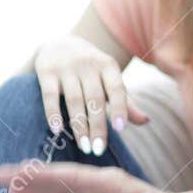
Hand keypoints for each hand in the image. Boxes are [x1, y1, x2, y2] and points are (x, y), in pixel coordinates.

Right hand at [0, 161, 192, 192]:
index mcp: (116, 185)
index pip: (84, 179)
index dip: (60, 177)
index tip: (36, 174)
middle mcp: (97, 185)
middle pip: (62, 179)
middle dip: (34, 176)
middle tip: (3, 172)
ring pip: (53, 189)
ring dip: (28, 184)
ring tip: (0, 177)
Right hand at [33, 35, 148, 155]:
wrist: (60, 43)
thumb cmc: (92, 70)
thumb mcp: (109, 80)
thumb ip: (125, 101)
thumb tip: (146, 121)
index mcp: (108, 66)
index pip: (116, 89)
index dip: (120, 108)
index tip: (120, 129)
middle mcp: (89, 65)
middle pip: (95, 99)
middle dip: (98, 126)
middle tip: (98, 150)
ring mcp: (67, 68)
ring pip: (74, 100)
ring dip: (79, 125)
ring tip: (85, 147)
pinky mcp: (46, 72)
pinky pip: (50, 95)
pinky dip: (53, 113)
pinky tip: (57, 131)